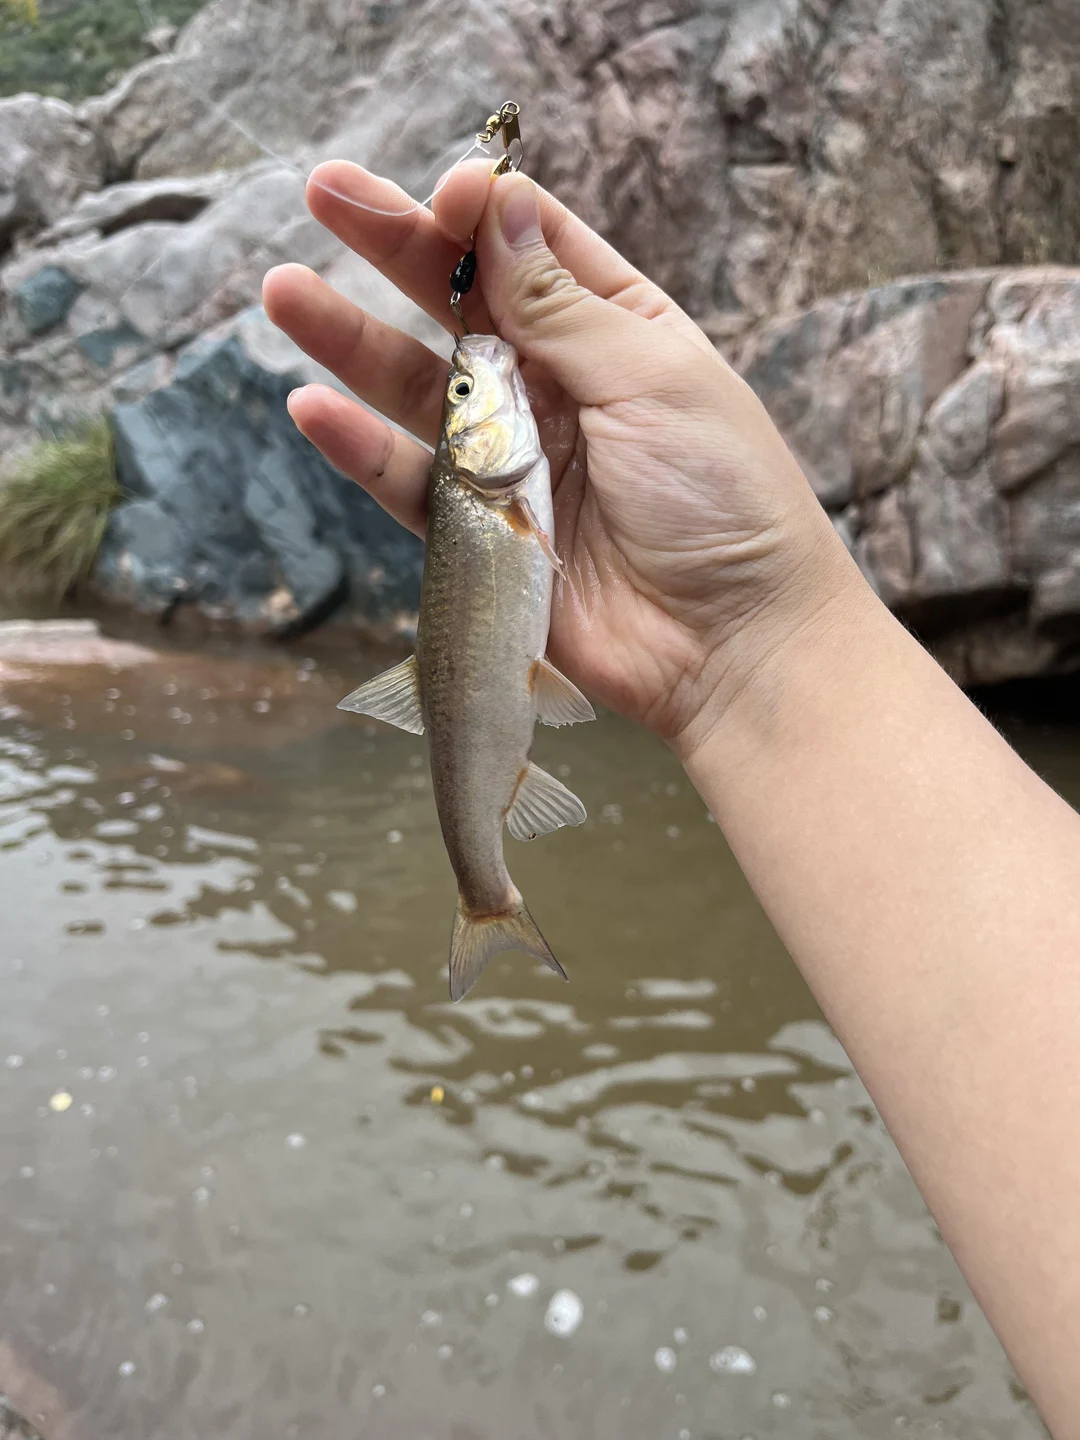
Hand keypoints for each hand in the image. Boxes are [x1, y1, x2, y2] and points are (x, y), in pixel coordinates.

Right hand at [263, 162, 858, 752]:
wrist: (728, 643)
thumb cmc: (720, 498)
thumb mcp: (652, 377)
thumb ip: (561, 304)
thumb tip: (498, 204)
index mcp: (617, 332)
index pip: (534, 248)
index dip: (482, 212)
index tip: (443, 191)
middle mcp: (557, 386)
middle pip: (459, 304)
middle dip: (393, 247)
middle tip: (324, 193)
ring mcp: (513, 461)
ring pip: (417, 388)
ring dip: (351, 341)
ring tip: (282, 292)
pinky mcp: (479, 533)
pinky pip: (409, 481)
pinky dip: (361, 448)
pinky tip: (311, 406)